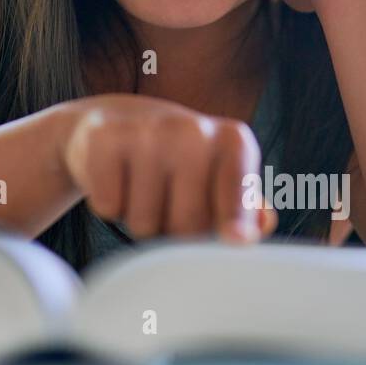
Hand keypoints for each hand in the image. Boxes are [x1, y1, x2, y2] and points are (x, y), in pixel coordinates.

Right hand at [57, 94, 277, 243]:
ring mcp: (146, 130)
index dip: (232, 227)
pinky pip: (108, 207)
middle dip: (174, 231)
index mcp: (233, 141)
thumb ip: (246, 209)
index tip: (235, 240)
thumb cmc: (177, 163)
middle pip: (188, 225)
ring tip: (141, 189)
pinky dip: (109, 206)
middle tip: (168, 204)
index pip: (237, 203)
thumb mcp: (219, 180)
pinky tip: (115, 179)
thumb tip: (262, 225)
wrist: (114, 124)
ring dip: (139, 220)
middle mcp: (192, 129)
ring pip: (144, 222)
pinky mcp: (103, 137)